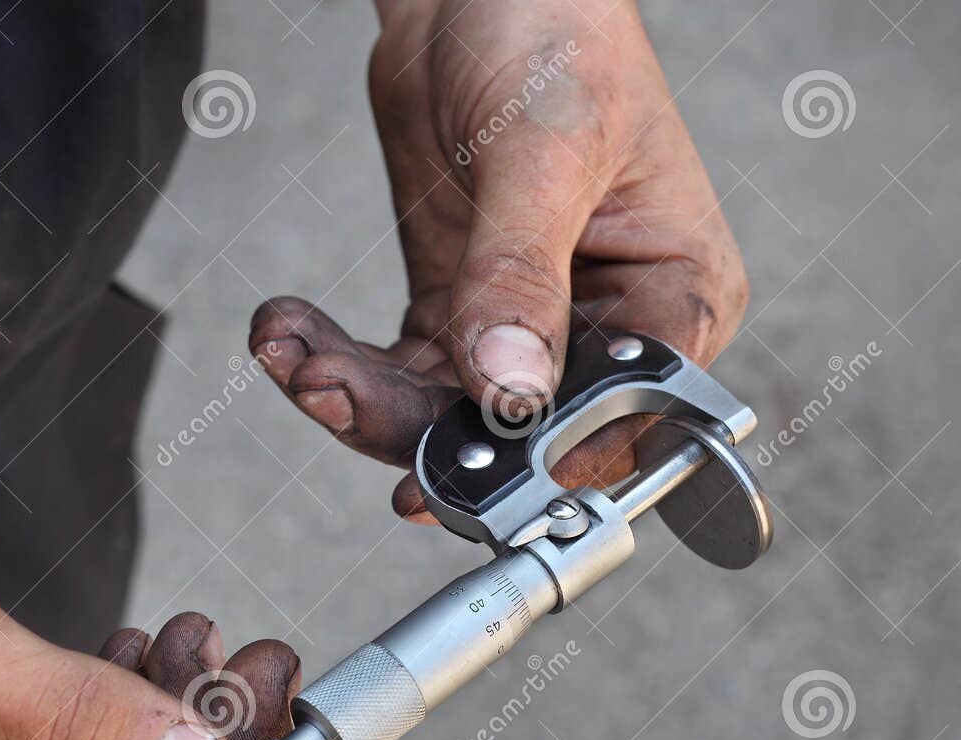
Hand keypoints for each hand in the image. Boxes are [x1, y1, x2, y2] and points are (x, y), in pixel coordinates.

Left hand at [251, 0, 747, 518]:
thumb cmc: (555, 32)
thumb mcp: (542, 148)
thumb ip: (519, 271)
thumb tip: (506, 385)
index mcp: (673, 298)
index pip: (621, 417)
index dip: (539, 462)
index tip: (449, 474)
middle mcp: (605, 330)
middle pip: (515, 432)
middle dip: (412, 427)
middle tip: (329, 391)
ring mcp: (525, 329)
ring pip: (441, 414)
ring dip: (356, 396)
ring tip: (294, 353)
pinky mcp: (457, 312)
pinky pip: (396, 373)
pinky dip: (335, 363)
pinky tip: (287, 331)